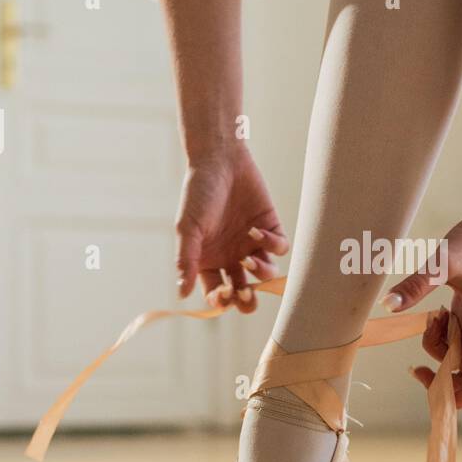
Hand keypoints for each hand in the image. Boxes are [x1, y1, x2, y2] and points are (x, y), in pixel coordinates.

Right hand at [176, 144, 287, 313]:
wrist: (220, 161)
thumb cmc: (198, 194)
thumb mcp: (188, 228)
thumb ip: (187, 261)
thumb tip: (182, 294)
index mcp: (209, 261)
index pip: (217, 292)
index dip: (221, 300)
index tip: (222, 294)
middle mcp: (231, 256)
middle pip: (244, 291)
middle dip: (247, 300)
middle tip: (245, 294)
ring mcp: (252, 244)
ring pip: (265, 274)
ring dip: (261, 273)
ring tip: (248, 261)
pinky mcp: (270, 228)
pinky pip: (279, 248)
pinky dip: (271, 245)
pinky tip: (256, 232)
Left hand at [382, 216, 461, 408]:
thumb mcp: (441, 262)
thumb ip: (416, 284)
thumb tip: (388, 305)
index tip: (436, 390)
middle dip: (442, 374)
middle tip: (416, 368)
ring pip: (458, 354)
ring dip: (437, 348)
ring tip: (428, 321)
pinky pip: (456, 338)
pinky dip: (440, 334)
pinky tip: (435, 313)